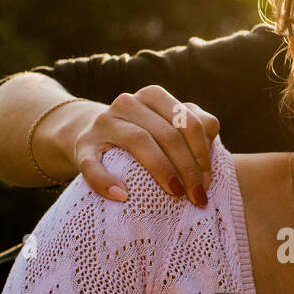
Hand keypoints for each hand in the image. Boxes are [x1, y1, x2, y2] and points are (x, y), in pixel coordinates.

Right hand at [70, 86, 219, 207]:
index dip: (203, 154)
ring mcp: (104, 122)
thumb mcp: (169, 127)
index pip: (189, 122)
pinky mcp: (84, 145)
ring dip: (161, 170)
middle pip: (168, 134)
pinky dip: (106, 181)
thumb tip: (210, 150)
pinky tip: (122, 196)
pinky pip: (93, 164)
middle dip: (187, 168)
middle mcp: (129, 102)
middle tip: (197, 196)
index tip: (208, 182)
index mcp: (154, 96)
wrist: (95, 140)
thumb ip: (196, 129)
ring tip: (176, 194)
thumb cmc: (145, 138)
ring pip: (139, 141)